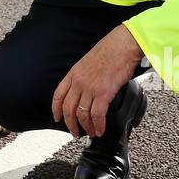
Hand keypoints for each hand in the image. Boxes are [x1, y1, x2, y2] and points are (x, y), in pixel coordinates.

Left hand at [52, 24, 144, 138]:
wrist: (122, 46)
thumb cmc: (110, 50)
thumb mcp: (88, 62)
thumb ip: (82, 75)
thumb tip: (84, 89)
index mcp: (73, 73)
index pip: (58, 95)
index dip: (56, 109)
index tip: (57, 118)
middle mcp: (79, 82)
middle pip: (68, 109)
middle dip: (71, 124)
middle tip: (75, 132)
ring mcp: (90, 88)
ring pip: (82, 114)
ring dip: (86, 127)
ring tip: (92, 133)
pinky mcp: (103, 93)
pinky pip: (97, 115)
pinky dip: (98, 125)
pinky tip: (101, 129)